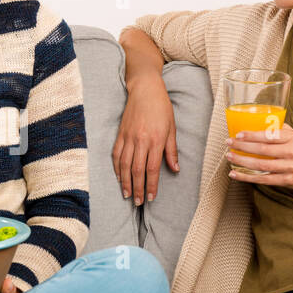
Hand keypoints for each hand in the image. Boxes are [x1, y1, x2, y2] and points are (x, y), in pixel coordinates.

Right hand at [112, 76, 179, 205]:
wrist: (144, 89)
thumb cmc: (161, 107)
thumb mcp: (172, 128)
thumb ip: (172, 150)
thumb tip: (175, 169)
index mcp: (155, 140)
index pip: (152, 169)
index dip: (151, 185)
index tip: (150, 197)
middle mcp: (140, 141)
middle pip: (137, 171)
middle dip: (137, 189)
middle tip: (138, 202)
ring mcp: (128, 137)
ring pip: (125, 165)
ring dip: (125, 182)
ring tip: (127, 195)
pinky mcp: (120, 134)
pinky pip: (116, 155)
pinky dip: (117, 168)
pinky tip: (119, 177)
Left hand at [225, 124, 292, 191]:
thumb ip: (279, 129)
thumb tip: (258, 121)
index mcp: (291, 139)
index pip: (269, 135)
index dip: (252, 135)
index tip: (238, 134)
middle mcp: (291, 152)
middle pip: (262, 150)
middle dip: (242, 147)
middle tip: (228, 144)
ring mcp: (289, 167)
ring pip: (261, 165)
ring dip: (242, 162)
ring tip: (229, 157)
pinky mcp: (286, 181)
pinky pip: (263, 179)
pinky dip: (247, 177)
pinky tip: (235, 174)